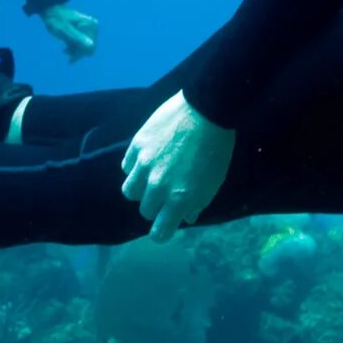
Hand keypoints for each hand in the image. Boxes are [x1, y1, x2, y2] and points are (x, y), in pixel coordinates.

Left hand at [38, 2, 99, 60]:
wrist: (50, 11)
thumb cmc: (56, 19)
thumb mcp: (65, 30)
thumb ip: (78, 38)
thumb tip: (91, 46)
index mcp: (90, 25)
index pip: (91, 46)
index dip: (81, 52)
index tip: (71, 56)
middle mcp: (92, 27)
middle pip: (89, 47)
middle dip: (78, 52)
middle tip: (65, 51)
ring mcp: (88, 29)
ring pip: (85, 47)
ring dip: (75, 51)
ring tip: (65, 50)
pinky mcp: (83, 32)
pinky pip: (82, 44)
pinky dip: (74, 48)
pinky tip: (66, 49)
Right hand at [120, 94, 234, 238]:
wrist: (207, 110)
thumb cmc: (216, 148)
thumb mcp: (214, 181)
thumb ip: (198, 202)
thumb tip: (187, 217)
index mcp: (180, 198)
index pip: (160, 232)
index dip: (162, 232)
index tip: (165, 227)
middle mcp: (158, 185)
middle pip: (145, 210)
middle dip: (156, 207)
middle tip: (166, 194)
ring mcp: (144, 165)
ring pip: (129, 191)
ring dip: (140, 189)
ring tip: (151, 178)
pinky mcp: (137, 146)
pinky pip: (126, 166)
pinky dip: (135, 167)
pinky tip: (147, 159)